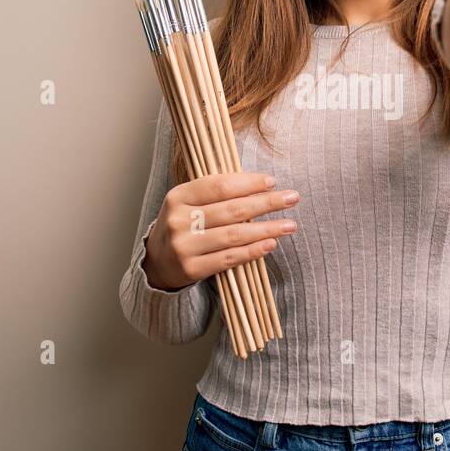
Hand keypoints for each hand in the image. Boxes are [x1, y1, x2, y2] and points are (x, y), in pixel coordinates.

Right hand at [142, 173, 299, 290]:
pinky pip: (229, 258)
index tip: (272, 181)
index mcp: (178, 196)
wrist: (156, 263)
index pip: (219, 185)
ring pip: (234, 235)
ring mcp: (184, 246)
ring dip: (267, 229)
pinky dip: (253, 251)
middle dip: (266, 202)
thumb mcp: (189, 203)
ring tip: (289, 225)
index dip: (248, 183)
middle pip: (231, 209)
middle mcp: (179, 220)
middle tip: (292, 198)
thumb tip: (261, 185)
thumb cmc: (183, 226)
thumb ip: (216, 193)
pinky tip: (271, 244)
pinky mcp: (191, 269)